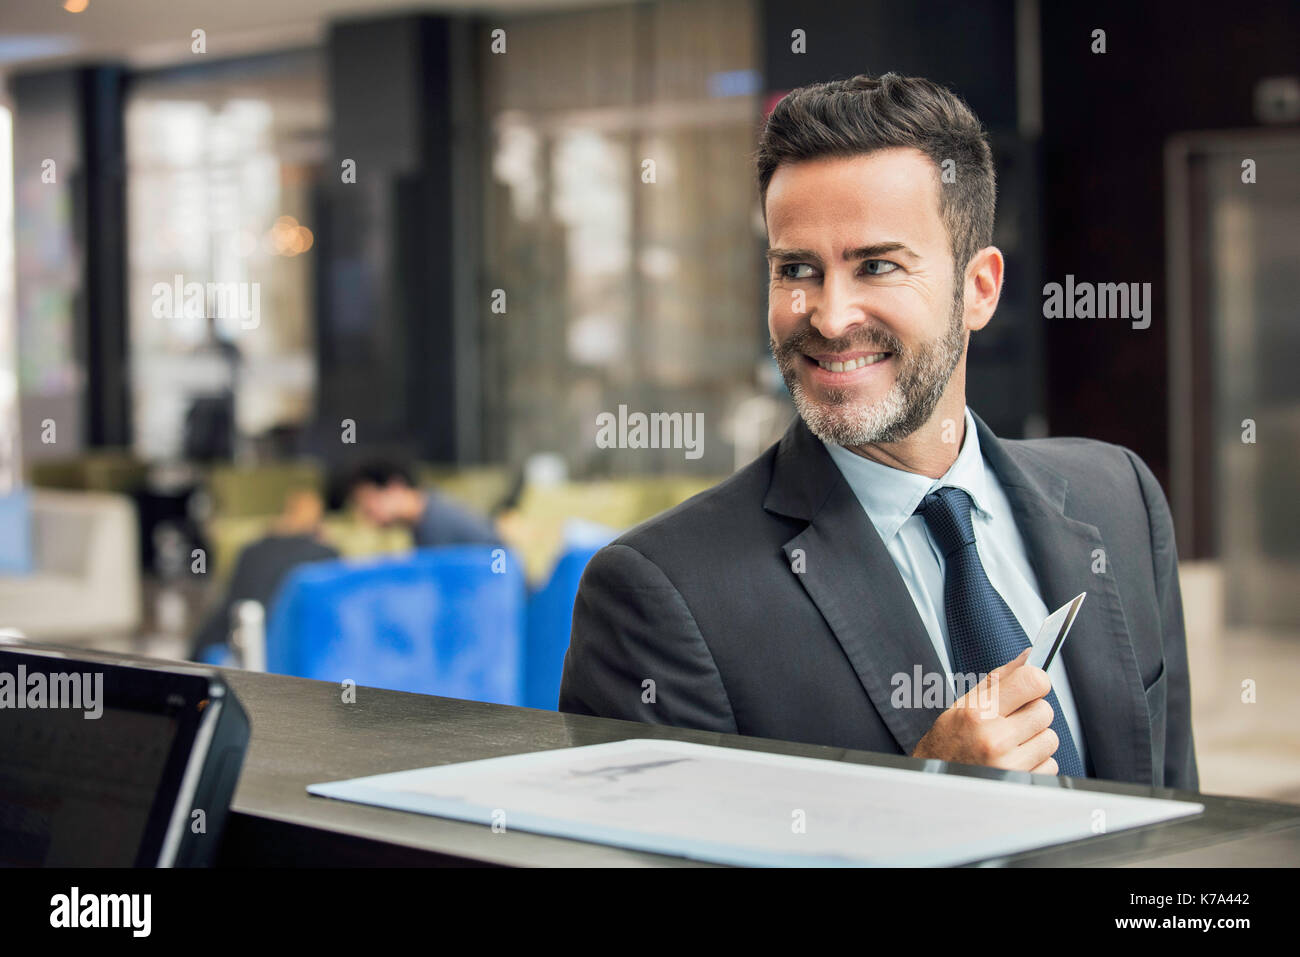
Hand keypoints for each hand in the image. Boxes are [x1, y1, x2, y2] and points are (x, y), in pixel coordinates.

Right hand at [911, 647, 1059, 773]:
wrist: (936, 782)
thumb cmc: (947, 742)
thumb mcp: (963, 704)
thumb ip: (998, 679)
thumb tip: (1027, 656)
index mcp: (978, 713)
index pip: (1031, 681)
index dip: (1036, 680)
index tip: (1031, 685)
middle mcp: (994, 739)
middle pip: (1045, 710)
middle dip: (1031, 713)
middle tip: (1010, 720)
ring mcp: (1009, 765)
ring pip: (1051, 738)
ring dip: (1035, 739)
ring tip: (1010, 743)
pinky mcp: (1021, 783)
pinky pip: (1051, 764)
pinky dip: (1037, 762)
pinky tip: (1014, 761)